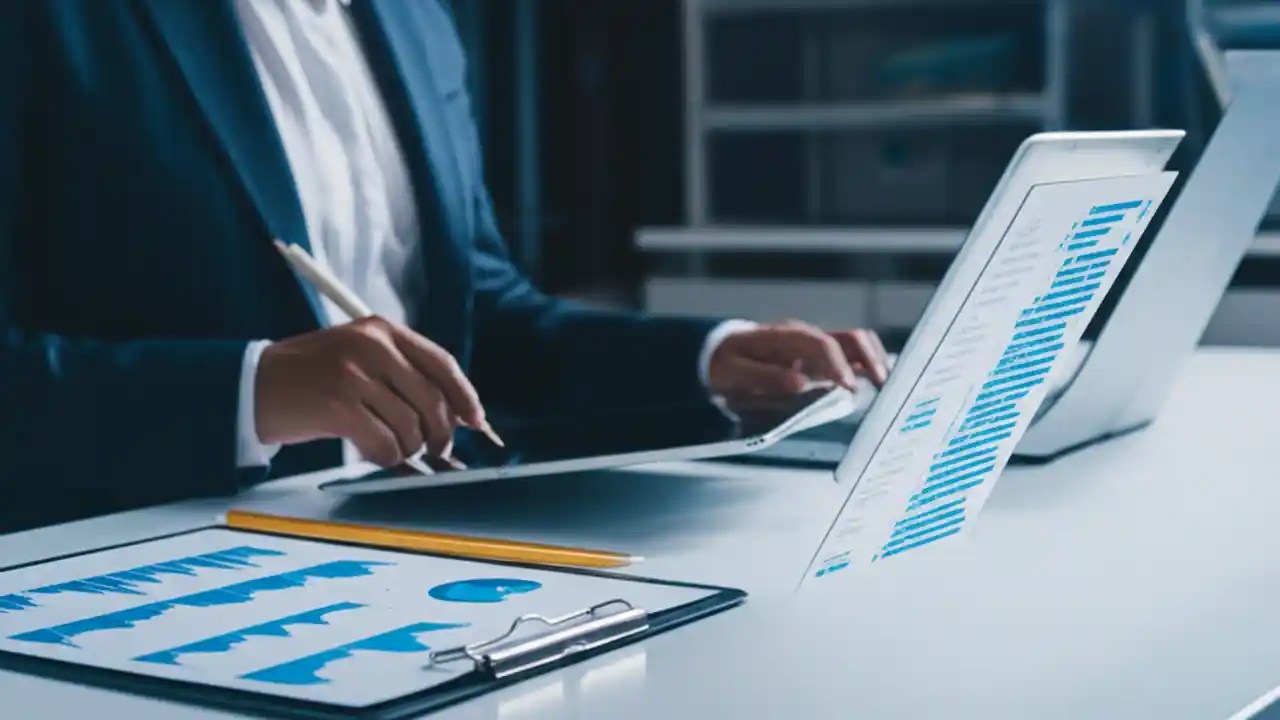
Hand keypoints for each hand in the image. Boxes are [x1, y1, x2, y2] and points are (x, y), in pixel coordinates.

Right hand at [255, 317, 487, 466]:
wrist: (253, 385)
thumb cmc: (312, 377)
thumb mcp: (359, 356)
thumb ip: (403, 374)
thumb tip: (457, 415)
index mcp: (381, 329)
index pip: (441, 363)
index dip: (464, 396)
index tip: (476, 420)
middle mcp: (371, 346)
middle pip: (433, 400)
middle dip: (440, 434)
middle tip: (435, 450)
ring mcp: (354, 375)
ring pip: (411, 427)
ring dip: (408, 448)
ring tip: (391, 446)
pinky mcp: (338, 406)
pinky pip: (385, 444)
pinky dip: (387, 458)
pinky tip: (373, 452)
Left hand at [707, 321, 888, 402]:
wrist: (717, 355)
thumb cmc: (725, 364)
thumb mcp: (734, 373)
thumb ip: (765, 377)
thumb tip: (800, 383)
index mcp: (784, 337)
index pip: (821, 344)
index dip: (838, 364)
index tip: (849, 387)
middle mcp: (805, 338)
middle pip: (850, 338)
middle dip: (870, 359)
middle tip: (882, 384)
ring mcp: (815, 347)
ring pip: (856, 346)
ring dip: (873, 363)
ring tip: (885, 387)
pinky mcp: (819, 359)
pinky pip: (849, 358)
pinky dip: (866, 369)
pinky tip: (875, 386)